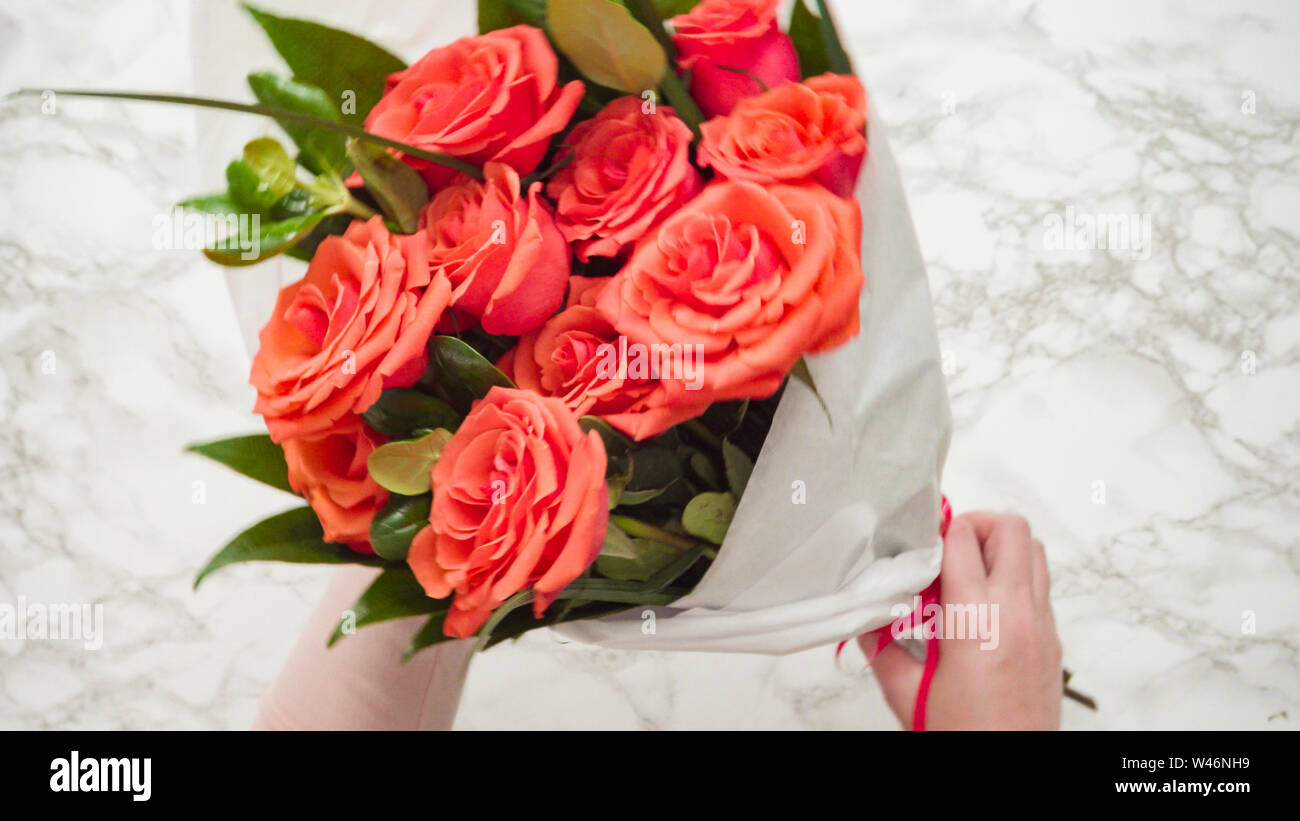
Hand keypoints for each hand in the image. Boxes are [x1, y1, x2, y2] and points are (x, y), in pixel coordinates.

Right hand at [863, 512, 1062, 729]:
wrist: (1011, 770)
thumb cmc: (966, 736)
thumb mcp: (906, 692)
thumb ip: (880, 648)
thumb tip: (864, 622)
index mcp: (976, 619)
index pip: (961, 539)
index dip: (936, 532)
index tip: (918, 546)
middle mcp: (1016, 612)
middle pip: (1010, 528)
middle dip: (975, 526)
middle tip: (948, 548)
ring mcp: (1041, 625)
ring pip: (1033, 551)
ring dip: (1000, 549)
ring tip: (967, 573)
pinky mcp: (1052, 641)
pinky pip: (1040, 586)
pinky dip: (1014, 579)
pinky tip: (984, 608)